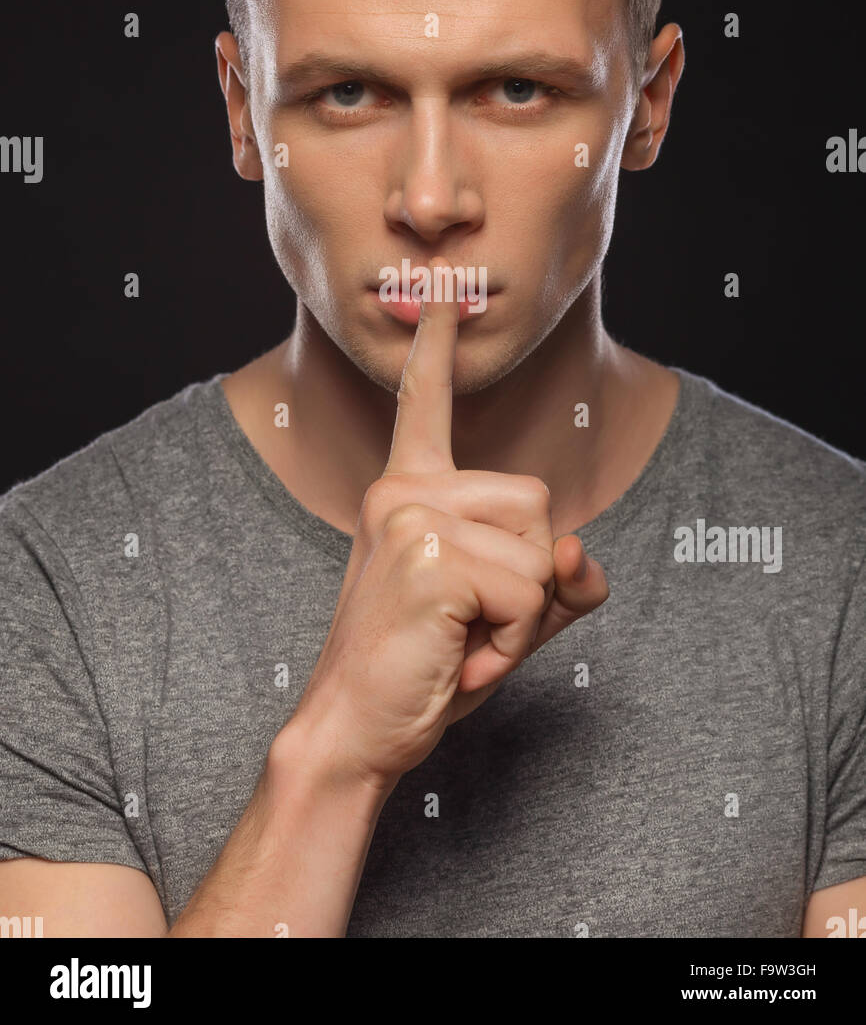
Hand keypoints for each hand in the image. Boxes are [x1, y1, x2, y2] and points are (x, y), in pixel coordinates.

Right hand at [290, 261, 608, 788]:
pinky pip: (529, 591)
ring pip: (540, 551)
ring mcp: (411, 515)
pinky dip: (512, 640)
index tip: (444, 295)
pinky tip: (455, 652)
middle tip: (466, 625)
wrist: (357, 729)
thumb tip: (579, 549)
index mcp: (408, 491)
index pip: (423, 406)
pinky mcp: (428, 553)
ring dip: (522, 616)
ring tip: (459, 638)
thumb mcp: (502, 614)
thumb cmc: (424, 666)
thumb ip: (555, 578)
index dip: (436, 350)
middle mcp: (404, 488)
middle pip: (538, 505)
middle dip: (528, 581)